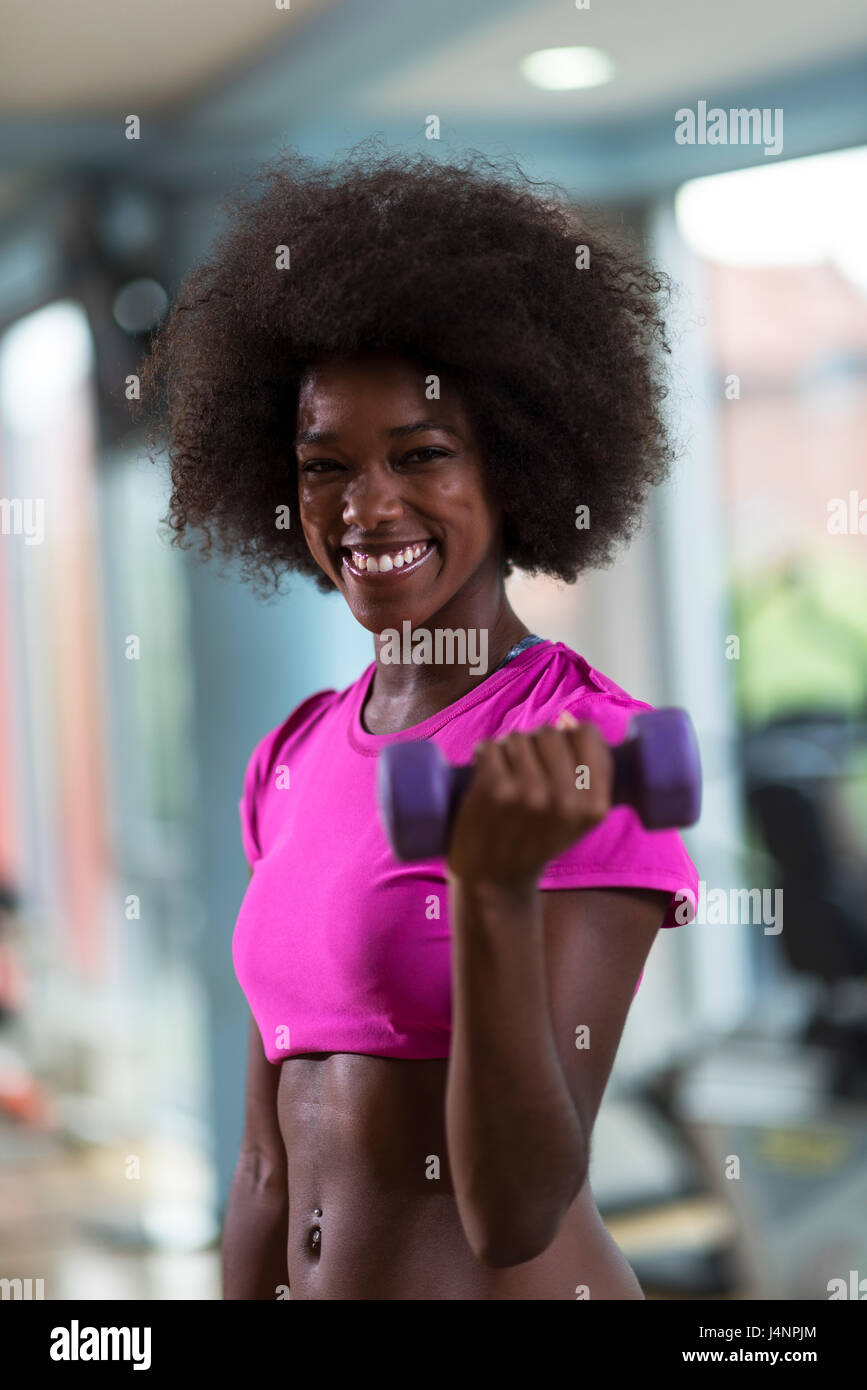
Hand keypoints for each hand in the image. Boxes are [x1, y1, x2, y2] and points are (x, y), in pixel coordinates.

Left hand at [445, 710, 613, 889]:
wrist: (496, 879)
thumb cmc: (538, 838)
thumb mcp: (580, 816)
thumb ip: (588, 773)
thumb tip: (570, 720)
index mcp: (595, 805)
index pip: (587, 735)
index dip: (569, 737)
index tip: (555, 757)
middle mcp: (565, 800)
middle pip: (550, 733)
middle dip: (535, 744)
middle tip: (525, 771)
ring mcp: (529, 794)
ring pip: (518, 738)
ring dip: (508, 750)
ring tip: (506, 777)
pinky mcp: (494, 790)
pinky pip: (490, 746)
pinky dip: (484, 755)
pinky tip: (485, 774)